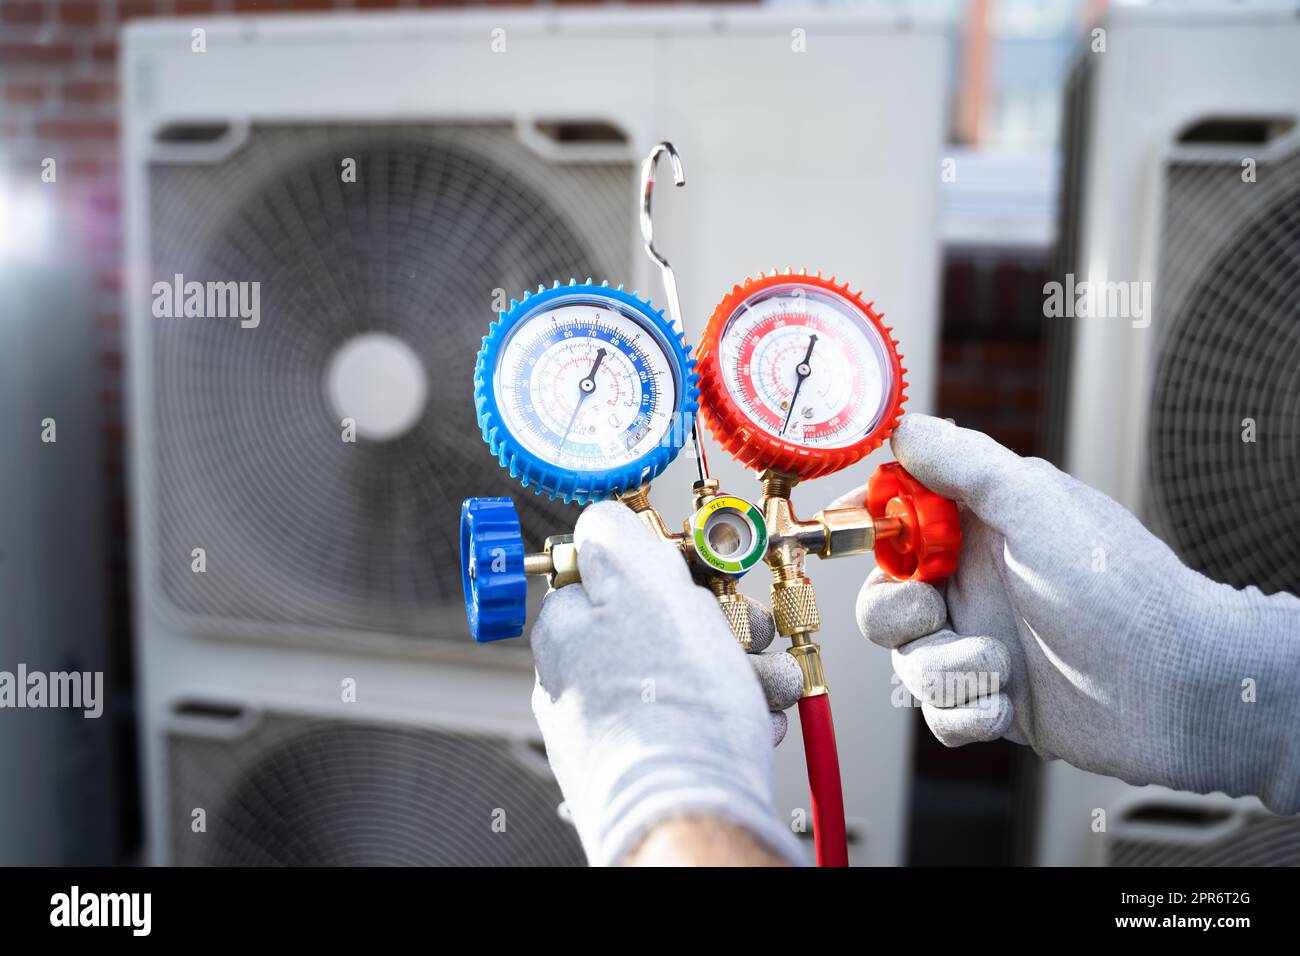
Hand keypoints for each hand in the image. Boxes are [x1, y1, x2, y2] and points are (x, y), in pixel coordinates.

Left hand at [530, 501, 803, 864]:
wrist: (693, 816)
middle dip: (720, 622)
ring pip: (688, 672)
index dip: (668, 567)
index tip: (702, 574)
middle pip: (660, 624)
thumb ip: (616, 539)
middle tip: (750, 632)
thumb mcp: (642, 586)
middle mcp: (580, 681)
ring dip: (739, 667)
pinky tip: (753, 720)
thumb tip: (601, 518)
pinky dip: (733, 713)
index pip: (613, 573)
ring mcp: (615, 727)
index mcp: (567, 632)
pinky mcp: (651, 764)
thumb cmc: (669, 712)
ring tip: (765, 685)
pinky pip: (697, 721)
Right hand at [837, 414, 1299, 813]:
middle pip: (885, 598)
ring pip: (909, 662)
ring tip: (999, 665)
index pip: (899, 517)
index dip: (867, 524)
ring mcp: (984, 646)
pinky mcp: (996, 702)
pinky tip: (1012, 703)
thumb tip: (908, 428)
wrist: (1181, 687)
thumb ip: (966, 464)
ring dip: (945, 669)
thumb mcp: (1036, 505)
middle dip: (894, 611)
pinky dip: (970, 712)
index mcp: (982, 531)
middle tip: (931, 610)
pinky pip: (944, 715)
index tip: (852, 532)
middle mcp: (978, 587)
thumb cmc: (1121, 587)